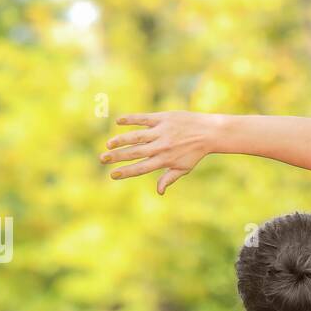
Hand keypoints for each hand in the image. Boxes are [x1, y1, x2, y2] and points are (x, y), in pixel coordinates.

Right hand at [101, 111, 218, 194]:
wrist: (209, 132)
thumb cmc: (195, 152)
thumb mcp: (184, 168)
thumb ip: (169, 178)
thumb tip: (159, 192)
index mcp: (165, 160)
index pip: (141, 168)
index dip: (126, 172)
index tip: (112, 175)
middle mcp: (161, 147)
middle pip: (135, 153)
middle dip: (117, 157)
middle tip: (102, 159)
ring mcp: (162, 131)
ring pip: (137, 136)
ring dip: (121, 140)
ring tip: (108, 144)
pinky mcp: (163, 118)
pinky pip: (144, 118)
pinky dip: (131, 119)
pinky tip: (118, 121)